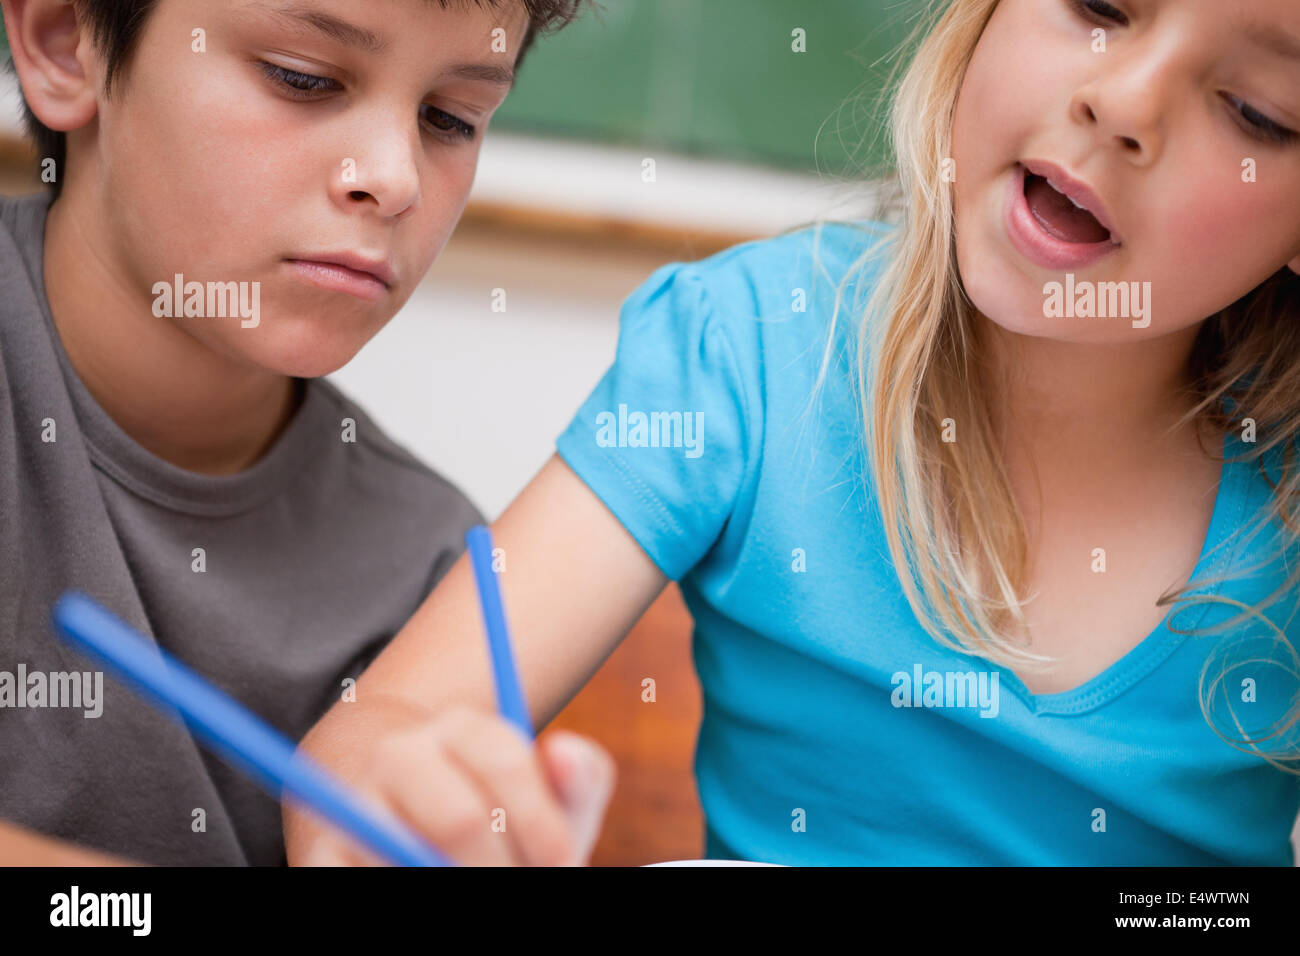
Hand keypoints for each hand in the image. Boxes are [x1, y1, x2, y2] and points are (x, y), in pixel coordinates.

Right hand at [289, 704, 615, 865]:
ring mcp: (350, 800)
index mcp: (463, 727)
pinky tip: (419, 882)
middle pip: (460, 820)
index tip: (564, 865)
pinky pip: (365, 879)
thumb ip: (577, 779)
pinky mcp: (317, 854)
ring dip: (446, 878)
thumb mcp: (544, 796)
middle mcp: (401, 752)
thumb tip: (563, 752)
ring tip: (470, 890)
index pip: (509, 764)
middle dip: (498, 870)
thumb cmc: (494, 817)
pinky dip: (402, 885)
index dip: (544, 827)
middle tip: (518, 893)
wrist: (382, 811)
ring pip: (407, 855)